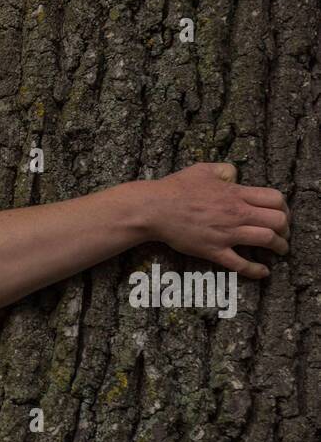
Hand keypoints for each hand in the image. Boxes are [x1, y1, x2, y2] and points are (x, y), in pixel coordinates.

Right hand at [144, 162, 289, 278]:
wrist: (155, 208)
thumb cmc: (176, 188)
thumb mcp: (202, 169)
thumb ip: (224, 170)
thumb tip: (236, 175)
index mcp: (234, 193)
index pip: (275, 199)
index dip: (284, 207)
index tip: (282, 213)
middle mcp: (236, 213)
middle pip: (277, 220)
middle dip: (286, 228)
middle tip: (283, 233)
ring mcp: (226, 233)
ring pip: (266, 240)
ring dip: (279, 247)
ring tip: (279, 250)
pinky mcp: (214, 250)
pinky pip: (241, 264)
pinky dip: (256, 270)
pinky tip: (263, 272)